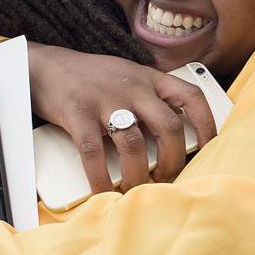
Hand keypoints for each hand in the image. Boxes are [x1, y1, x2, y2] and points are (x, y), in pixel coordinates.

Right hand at [28, 43, 217, 189]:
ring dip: (138, 173)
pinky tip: (104, 189)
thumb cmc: (91, 78)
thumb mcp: (128, 76)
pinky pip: (94, 152)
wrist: (44, 65)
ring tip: (137, 188)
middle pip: (168, 126)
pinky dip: (101, 177)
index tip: (209, 148)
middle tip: (167, 177)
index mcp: (149, 78)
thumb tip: (173, 136)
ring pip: (134, 144)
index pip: (191, 96)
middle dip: (173, 159)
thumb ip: (150, 98)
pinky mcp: (77, 113)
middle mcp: (132, 87)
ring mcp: (105, 99)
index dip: (207, 124)